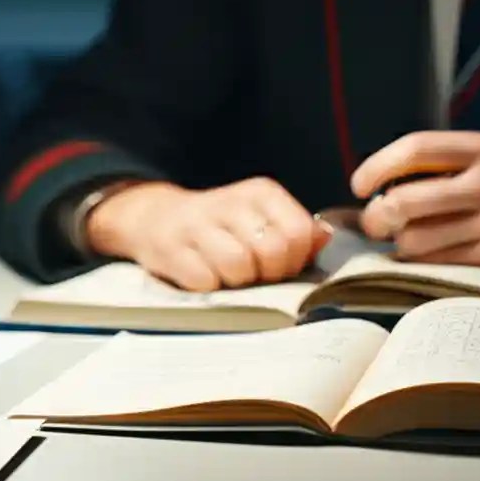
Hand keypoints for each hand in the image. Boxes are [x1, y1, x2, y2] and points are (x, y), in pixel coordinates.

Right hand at [86, 178, 332, 291]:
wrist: (155, 218)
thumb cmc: (220, 227)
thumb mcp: (261, 219)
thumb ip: (295, 231)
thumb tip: (324, 237)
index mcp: (261, 193)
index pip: (299, 233)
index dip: (294, 261)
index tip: (279, 265)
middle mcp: (230, 202)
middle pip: (273, 252)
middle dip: (267, 274)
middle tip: (253, 275)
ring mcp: (197, 224)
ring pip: (239, 267)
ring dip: (237, 282)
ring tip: (227, 276)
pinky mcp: (171, 249)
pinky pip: (205, 281)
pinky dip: (208, 287)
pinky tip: (203, 277)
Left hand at [350, 131, 479, 271]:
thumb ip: (434, 168)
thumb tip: (363, 192)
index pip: (413, 148)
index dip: (375, 167)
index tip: (359, 185)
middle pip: (402, 200)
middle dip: (376, 216)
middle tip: (376, 222)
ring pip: (412, 238)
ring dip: (400, 243)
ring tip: (411, 238)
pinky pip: (434, 261)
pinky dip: (419, 260)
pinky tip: (429, 253)